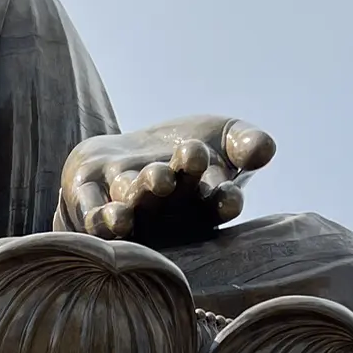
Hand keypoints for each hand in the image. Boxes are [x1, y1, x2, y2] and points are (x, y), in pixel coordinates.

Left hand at [58, 116, 274, 246]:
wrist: (131, 152)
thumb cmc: (186, 149)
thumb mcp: (223, 136)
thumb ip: (246, 142)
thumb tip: (265, 149)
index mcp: (200, 203)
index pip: (218, 206)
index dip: (223, 203)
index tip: (229, 197)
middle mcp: (163, 214)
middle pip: (168, 203)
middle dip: (168, 188)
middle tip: (166, 175)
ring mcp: (125, 208)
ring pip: (130, 208)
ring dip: (134, 200)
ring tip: (144, 184)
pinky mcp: (87, 200)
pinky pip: (91, 214)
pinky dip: (99, 217)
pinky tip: (108, 214)